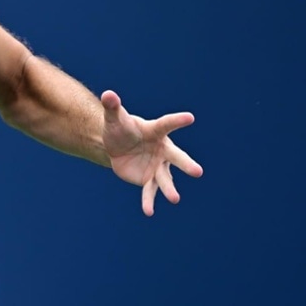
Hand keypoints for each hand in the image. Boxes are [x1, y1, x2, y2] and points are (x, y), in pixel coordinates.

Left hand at [101, 90, 203, 216]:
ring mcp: (157, 166)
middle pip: (176, 157)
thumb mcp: (114, 118)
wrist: (116, 146)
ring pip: (165, 179)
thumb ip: (113, 106)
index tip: (190, 117)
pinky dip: (148, 201)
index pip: (166, 124)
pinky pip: (149, 191)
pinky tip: (148, 211)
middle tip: (198, 172)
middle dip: (186, 164)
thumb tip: (108, 93)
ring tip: (174, 199)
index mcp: (155, 131)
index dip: (177, 121)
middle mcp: (162, 150)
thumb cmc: (120, 128)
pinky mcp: (148, 179)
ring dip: (169, 188)